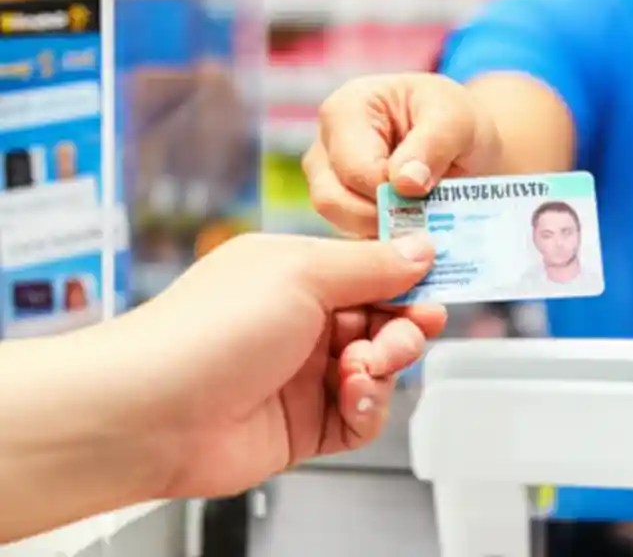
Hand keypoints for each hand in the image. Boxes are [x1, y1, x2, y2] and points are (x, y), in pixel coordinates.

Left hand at [117, 231, 444, 498]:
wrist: (151, 413)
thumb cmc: (207, 330)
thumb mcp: (302, 273)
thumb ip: (371, 264)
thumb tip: (422, 247)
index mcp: (296, 274)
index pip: (372, 271)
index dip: (409, 277)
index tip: (440, 282)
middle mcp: (301, 323)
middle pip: (385, 321)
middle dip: (405, 325)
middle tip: (410, 330)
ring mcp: (303, 375)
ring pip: (380, 369)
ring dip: (385, 366)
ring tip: (365, 367)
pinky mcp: (305, 426)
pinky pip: (363, 416)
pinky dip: (369, 406)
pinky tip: (352, 397)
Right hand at [305, 73, 502, 236]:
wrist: (464, 140)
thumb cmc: (454, 121)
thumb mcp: (455, 121)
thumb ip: (431, 147)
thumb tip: (406, 184)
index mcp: (345, 111)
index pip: (354, 169)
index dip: (391, 192)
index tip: (427, 192)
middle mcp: (325, 146)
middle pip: (333, 199)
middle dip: (383, 216)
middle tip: (426, 217)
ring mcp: (327, 179)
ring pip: (339, 223)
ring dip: (385, 232)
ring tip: (424, 222)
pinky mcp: (340, 208)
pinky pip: (351, 237)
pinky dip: (384, 243)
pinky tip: (414, 235)